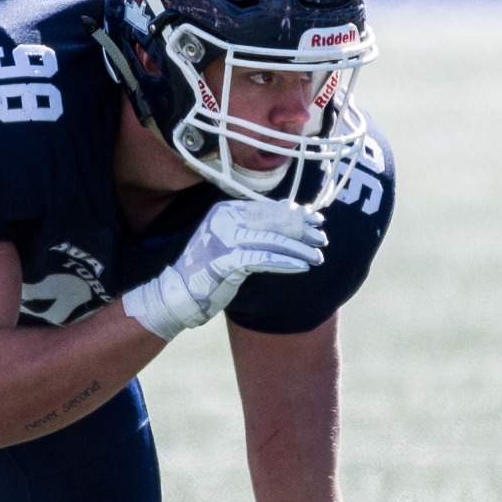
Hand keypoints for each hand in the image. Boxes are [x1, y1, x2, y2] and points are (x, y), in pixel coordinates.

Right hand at [123, 198, 325, 340]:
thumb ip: (252, 229)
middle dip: (301, 229)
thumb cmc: (207, 270)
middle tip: (322, 237)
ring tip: (317, 255)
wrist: (178, 294)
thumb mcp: (228, 241)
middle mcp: (223, 220)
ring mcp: (223, 239)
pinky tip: (302, 266)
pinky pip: (264, 259)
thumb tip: (289, 217)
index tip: (316, 219)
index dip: (294, 213)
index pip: (267, 208)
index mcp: (224, 210)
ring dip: (299, 248)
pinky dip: (286, 262)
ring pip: (272, 240)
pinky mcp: (225, 261)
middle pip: (272, 220)